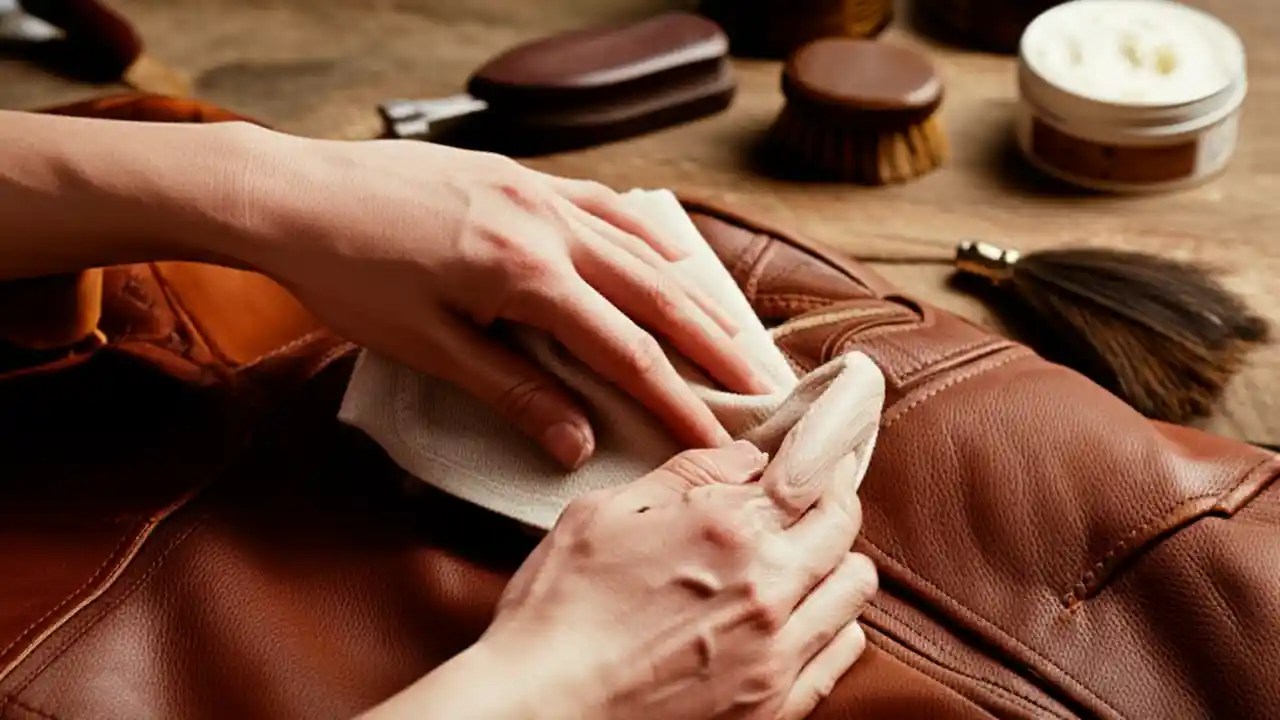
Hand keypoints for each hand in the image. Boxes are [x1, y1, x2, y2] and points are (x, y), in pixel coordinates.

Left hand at [226, 132, 770, 467]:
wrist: (293, 193)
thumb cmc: (349, 274)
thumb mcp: (427, 345)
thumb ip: (510, 390)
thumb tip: (575, 441)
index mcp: (524, 273)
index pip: (623, 349)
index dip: (675, 398)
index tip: (716, 438)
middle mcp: (546, 223)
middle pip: (655, 290)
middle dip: (712, 343)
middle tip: (760, 385)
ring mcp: (537, 191)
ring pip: (641, 242)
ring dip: (693, 288)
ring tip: (734, 328)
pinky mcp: (521, 177)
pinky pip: (606, 202)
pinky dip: (647, 232)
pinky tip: (670, 253)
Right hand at [481, 440, 875, 719]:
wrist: (542, 711)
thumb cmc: (557, 611)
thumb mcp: (602, 514)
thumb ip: (684, 476)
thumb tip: (744, 457)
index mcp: (725, 528)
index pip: (811, 473)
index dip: (822, 451)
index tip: (820, 446)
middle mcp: (765, 587)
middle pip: (844, 525)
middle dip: (829, 500)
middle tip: (805, 498)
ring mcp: (776, 652)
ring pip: (854, 587)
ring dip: (835, 561)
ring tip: (800, 558)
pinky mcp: (775, 704)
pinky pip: (844, 650)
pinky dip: (833, 621)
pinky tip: (800, 614)